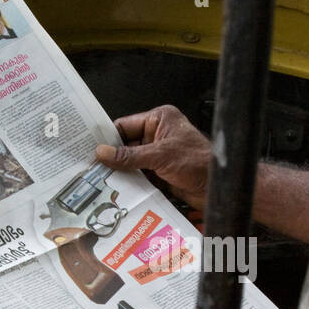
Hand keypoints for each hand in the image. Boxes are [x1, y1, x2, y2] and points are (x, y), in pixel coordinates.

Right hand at [96, 105, 210, 210]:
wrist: (218, 186)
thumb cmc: (198, 162)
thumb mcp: (159, 156)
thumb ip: (129, 156)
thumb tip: (102, 152)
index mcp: (160, 119)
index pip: (125, 125)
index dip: (108, 137)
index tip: (89, 148)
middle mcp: (158, 134)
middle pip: (126, 145)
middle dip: (112, 157)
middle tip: (90, 167)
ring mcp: (159, 155)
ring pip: (132, 162)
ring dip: (120, 172)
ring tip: (99, 180)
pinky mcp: (161, 172)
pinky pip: (140, 176)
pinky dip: (130, 182)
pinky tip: (116, 189)